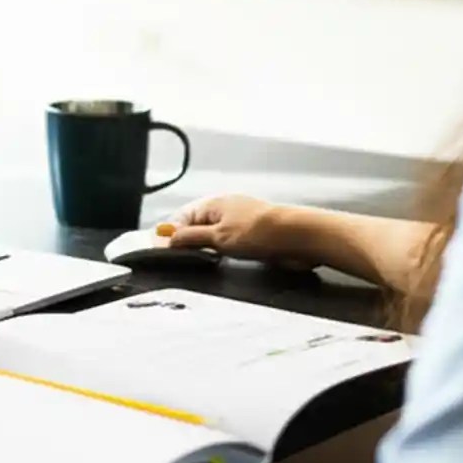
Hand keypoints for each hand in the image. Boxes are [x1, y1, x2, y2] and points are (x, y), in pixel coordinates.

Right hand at [166, 195, 314, 267]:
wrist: (298, 237)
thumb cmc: (261, 231)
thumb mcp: (216, 237)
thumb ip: (189, 238)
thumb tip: (166, 238)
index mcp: (213, 203)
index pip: (181, 218)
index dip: (170, 235)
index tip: (163, 251)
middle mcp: (225, 209)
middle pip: (196, 227)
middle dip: (188, 243)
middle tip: (183, 258)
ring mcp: (239, 221)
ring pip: (212, 236)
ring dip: (206, 249)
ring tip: (205, 259)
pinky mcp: (252, 235)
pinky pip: (228, 244)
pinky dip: (222, 252)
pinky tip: (225, 259)